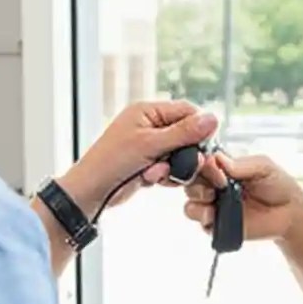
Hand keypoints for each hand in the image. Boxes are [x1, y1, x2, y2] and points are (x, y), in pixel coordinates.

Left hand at [60, 100, 217, 214]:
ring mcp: (149, 145)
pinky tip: (149, 179)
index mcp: (147, 111)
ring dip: (172, 167)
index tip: (205, 145)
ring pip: (180, 154)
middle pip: (186, 134)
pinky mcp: (149, 164)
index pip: (187, 111)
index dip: (199, 127)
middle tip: (180, 165)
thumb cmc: (111, 162)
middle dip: (184, 153)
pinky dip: (164, 176)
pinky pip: (170, 168)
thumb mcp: (151, 144)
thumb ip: (184, 133)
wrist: (90, 193)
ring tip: (154, 173)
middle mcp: (149, 125)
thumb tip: (212, 119)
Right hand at [182, 152, 302, 241]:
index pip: (200, 162)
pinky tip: (214, 215)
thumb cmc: (278, 186)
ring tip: (213, 199)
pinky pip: (201, 223)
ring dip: (197, 200)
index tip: (207, 164)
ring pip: (190, 203)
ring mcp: (215, 207)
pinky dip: (203, 218)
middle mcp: (214, 187)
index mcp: (223, 169)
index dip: (199, 162)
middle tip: (215, 182)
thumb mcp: (263, 167)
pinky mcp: (218, 226)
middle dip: (195, 180)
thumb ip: (241, 164)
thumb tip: (217, 159)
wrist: (289, 213)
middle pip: (190, 182)